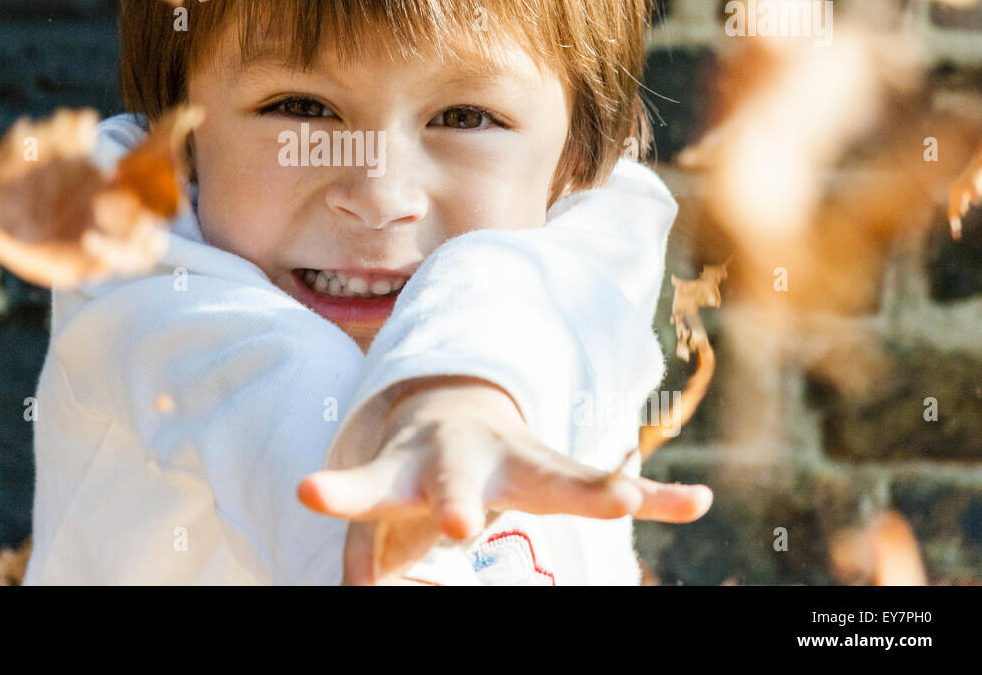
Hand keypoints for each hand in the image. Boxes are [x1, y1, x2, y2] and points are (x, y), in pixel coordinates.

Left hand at [297, 376, 712, 584]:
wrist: (449, 403)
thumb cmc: (406, 475)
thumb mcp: (374, 510)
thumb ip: (361, 561)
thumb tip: (358, 600)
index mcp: (405, 473)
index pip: (367, 485)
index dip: (340, 492)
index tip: (310, 491)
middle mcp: (460, 460)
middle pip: (459, 480)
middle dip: (459, 502)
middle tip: (458, 525)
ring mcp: (514, 458)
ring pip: (550, 473)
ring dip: (586, 487)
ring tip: (625, 499)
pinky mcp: (559, 465)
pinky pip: (609, 480)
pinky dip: (654, 496)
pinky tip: (694, 504)